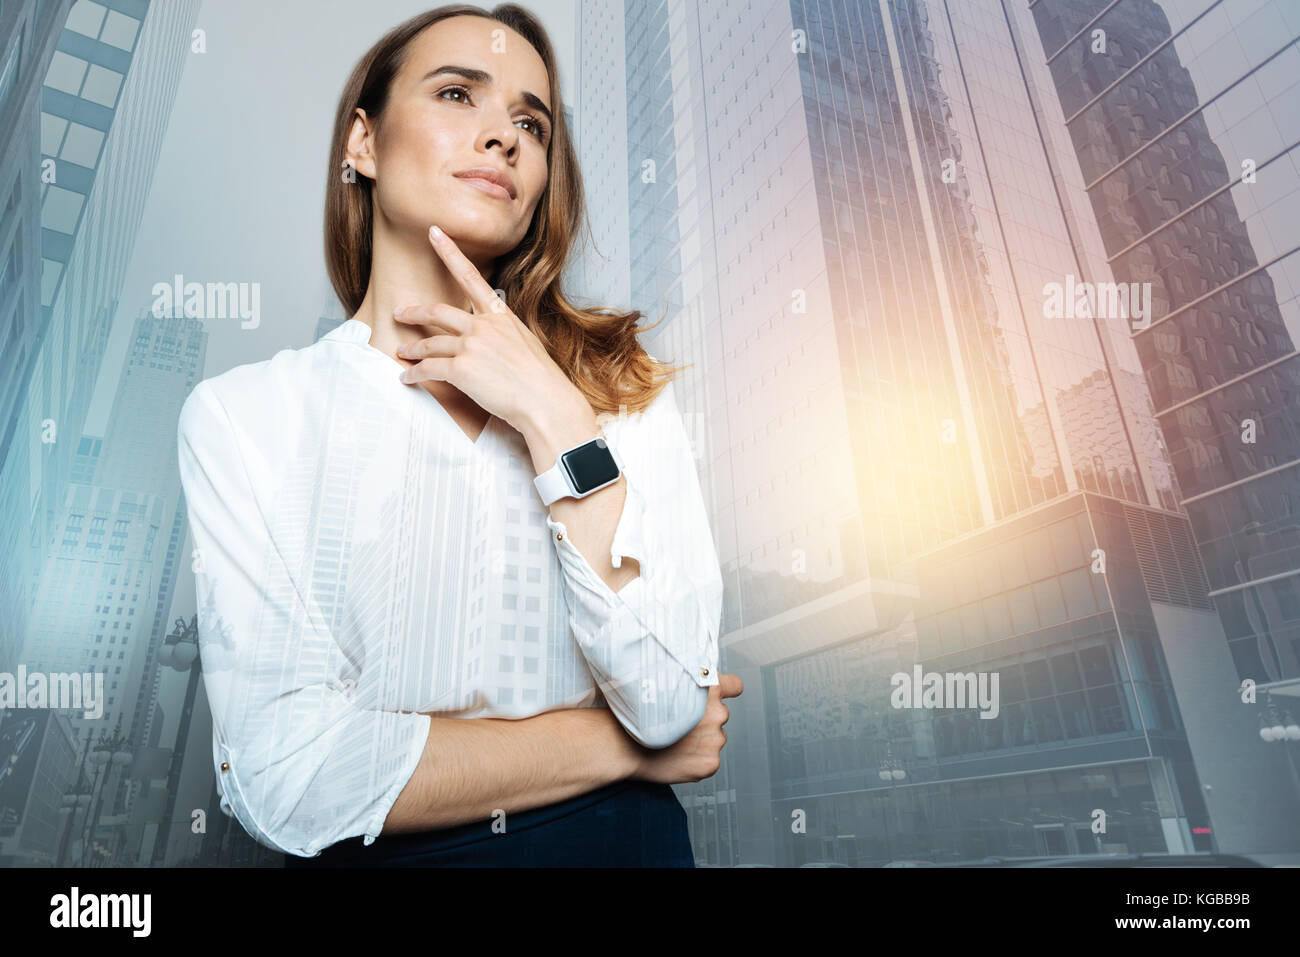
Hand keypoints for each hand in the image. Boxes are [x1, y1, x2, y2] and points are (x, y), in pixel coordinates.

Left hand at [394, 225, 586, 435]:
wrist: (546, 401)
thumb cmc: (541, 380)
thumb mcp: (525, 345)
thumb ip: (502, 337)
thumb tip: (490, 343)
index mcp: (501, 316)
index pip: (471, 277)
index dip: (449, 252)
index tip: (435, 233)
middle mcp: (484, 326)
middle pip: (439, 312)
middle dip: (415, 311)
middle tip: (399, 312)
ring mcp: (472, 346)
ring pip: (431, 343)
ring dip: (412, 348)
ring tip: (403, 352)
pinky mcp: (462, 370)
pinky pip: (429, 368)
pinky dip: (415, 374)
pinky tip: (408, 378)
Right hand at [627, 673, 742, 783]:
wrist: (621, 744)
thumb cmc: (637, 714)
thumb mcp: (663, 686)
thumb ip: (688, 688)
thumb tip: (696, 691)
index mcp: (708, 689)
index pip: (734, 685)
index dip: (727, 691)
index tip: (723, 694)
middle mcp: (717, 712)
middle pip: (720, 715)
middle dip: (705, 720)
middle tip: (679, 724)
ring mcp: (716, 739)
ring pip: (714, 738)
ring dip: (700, 741)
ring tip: (673, 742)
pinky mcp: (710, 763)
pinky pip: (709, 759)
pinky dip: (695, 760)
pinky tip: (675, 757)